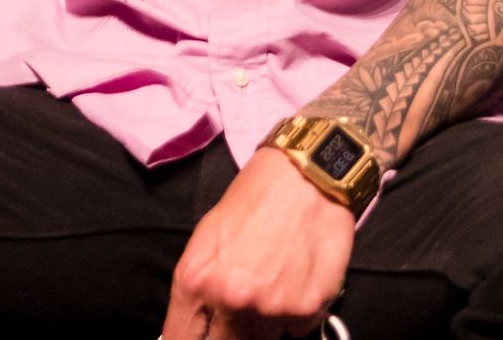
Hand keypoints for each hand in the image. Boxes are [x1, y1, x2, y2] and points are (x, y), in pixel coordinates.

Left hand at [162, 147, 352, 339]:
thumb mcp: (205, 240)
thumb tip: (194, 328)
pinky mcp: (308, 310)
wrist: (304, 178)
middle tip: (240, 309)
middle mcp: (232, 300)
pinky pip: (295, 332)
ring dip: (264, 325)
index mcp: (196, 281)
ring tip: (270, 285)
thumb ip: (197, 292)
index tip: (201, 336)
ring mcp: (272, 309)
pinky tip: (293, 284)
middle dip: (229, 333)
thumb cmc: (252, 201)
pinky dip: (293, 317)